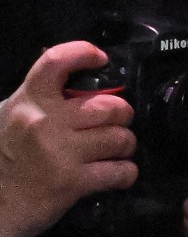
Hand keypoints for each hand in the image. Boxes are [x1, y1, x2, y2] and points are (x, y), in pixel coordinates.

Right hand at [0, 42, 137, 236]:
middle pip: (109, 106)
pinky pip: (121, 171)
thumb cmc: (3, 158)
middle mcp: (45, 121)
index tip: (102, 59)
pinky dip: (126, 173)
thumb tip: (75, 85)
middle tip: (115, 124)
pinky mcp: (73, 182)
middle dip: (122, 115)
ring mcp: (60, 152)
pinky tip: (117, 174)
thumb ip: (38, 100)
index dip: (83, 53)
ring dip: (126, 145)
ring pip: (120, 138)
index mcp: (28, 100)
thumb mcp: (9, 117)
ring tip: (116, 150)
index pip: (55, 62)